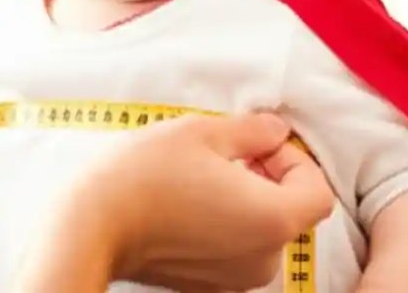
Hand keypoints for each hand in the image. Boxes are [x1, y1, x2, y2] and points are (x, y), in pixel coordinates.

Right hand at [14, 112, 333, 291]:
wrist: (91, 228)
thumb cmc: (145, 176)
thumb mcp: (201, 132)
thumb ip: (252, 131)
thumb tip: (276, 130)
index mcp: (273, 219)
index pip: (316, 189)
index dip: (294, 160)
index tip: (257, 145)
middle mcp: (264, 258)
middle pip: (290, 212)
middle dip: (268, 177)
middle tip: (227, 152)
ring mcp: (237, 279)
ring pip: (262, 231)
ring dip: (245, 200)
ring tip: (202, 175)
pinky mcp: (210, 286)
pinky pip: (236, 250)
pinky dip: (225, 224)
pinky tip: (188, 202)